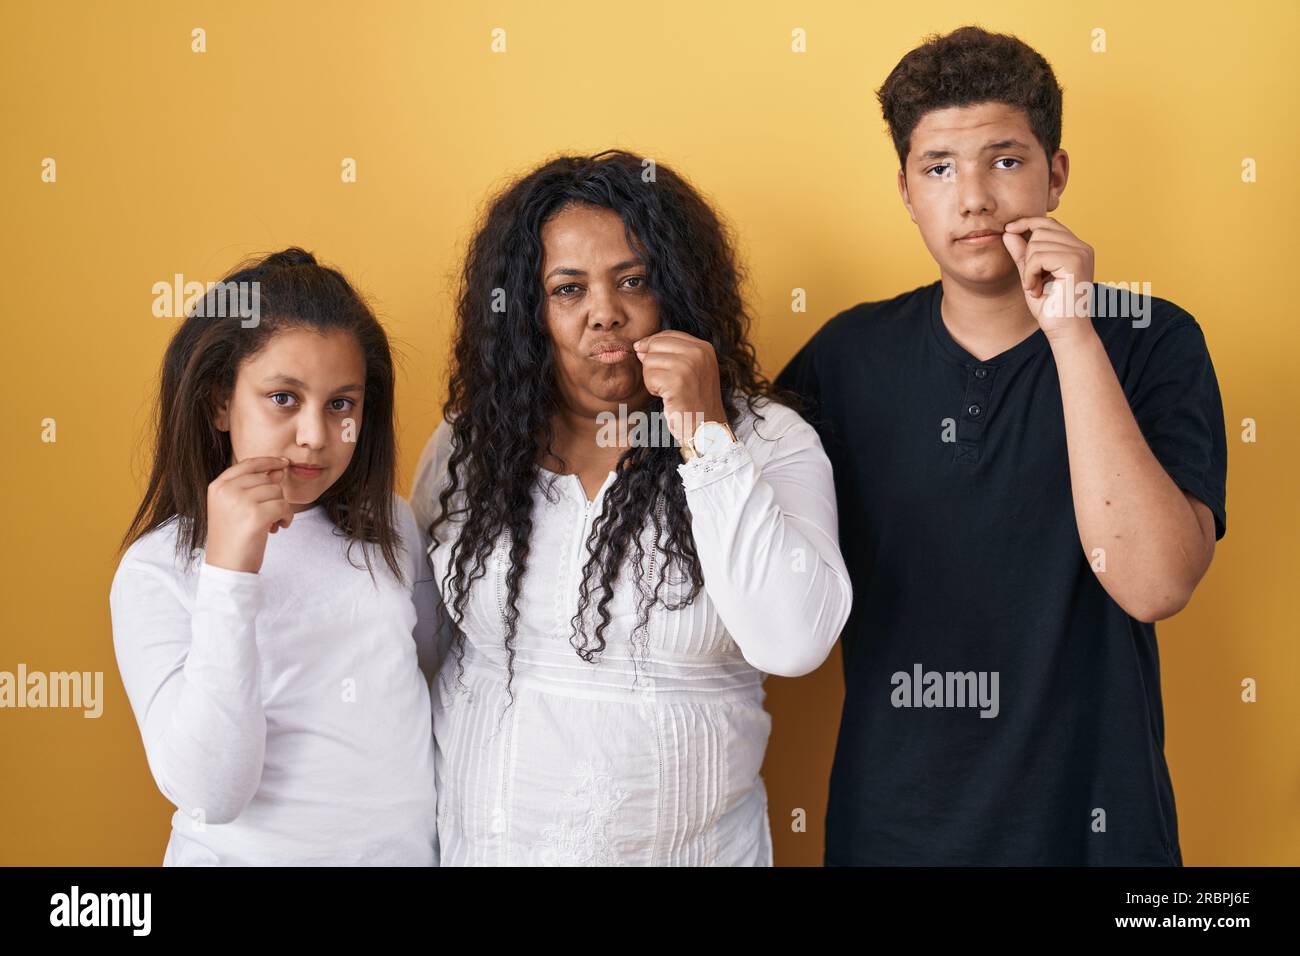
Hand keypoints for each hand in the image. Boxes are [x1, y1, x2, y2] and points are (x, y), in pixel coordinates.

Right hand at [205, 456, 294, 573]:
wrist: (226, 568)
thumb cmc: (233, 538)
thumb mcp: (237, 508)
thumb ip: (255, 487)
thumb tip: (279, 469)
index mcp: (218, 486)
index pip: (247, 464)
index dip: (268, 461)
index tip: (283, 463)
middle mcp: (226, 490)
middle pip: (266, 479)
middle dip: (275, 496)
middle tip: (270, 515)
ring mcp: (239, 502)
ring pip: (277, 492)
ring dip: (281, 508)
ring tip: (271, 524)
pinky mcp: (254, 515)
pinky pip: (283, 506)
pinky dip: (286, 517)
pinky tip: (277, 528)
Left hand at [631, 330, 726, 444]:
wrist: (707, 430)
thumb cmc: (695, 403)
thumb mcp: (690, 372)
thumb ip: (670, 354)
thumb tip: (639, 346)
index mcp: (704, 348)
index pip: (667, 335)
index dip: (653, 346)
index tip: (652, 363)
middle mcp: (699, 352)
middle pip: (655, 345)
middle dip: (653, 364)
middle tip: (667, 383)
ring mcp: (689, 365)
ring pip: (649, 361)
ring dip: (652, 379)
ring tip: (669, 392)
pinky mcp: (677, 381)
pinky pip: (649, 376)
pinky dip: (653, 389)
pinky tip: (668, 398)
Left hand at [1002, 216, 1095, 340]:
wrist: (1064, 330)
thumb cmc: (1050, 307)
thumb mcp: (1030, 275)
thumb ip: (1022, 253)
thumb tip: (1009, 231)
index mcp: (1076, 248)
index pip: (1049, 223)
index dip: (1026, 222)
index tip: (1008, 229)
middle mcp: (1082, 247)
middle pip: (1041, 229)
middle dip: (1028, 254)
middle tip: (1031, 280)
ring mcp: (1080, 252)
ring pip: (1037, 242)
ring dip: (1029, 268)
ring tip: (1036, 287)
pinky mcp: (1075, 261)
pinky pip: (1038, 256)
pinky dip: (1030, 274)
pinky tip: (1036, 290)